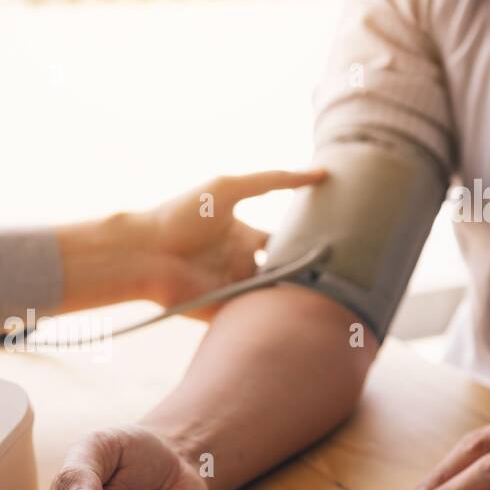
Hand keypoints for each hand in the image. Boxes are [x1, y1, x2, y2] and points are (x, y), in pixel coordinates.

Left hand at [134, 169, 326, 307]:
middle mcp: (241, 262)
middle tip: (344, 272)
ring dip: (298, 295)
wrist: (145, 251)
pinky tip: (306, 312)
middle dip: (309, 272)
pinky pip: (257, 316)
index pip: (284, 239)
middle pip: (285, 270)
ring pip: (275, 296)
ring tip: (334, 294)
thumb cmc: (181, 215)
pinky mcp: (224, 311)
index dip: (309, 240)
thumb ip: (274, 180)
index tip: (341, 240)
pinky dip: (277, 315)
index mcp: (243, 235)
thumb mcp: (230, 188)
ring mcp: (234, 288)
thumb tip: (319, 173)